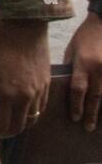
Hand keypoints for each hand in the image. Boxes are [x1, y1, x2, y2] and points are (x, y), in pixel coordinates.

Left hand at [0, 18, 49, 139]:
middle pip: (18, 126)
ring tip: (6, 121)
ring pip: (31, 119)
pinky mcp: (47, 84)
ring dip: (18, 124)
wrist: (24, 27)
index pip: (1, 125)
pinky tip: (20, 109)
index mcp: (6, 94)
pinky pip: (40, 107)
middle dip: (4, 133)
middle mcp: (25, 97)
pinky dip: (30, 114)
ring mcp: (39, 92)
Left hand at [65, 12, 101, 130]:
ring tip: (98, 124)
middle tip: (87, 127)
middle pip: (95, 96)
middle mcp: (99, 68)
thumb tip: (65, 85)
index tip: (75, 118)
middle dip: (91, 113)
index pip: (78, 88)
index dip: (77, 105)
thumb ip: (70, 67)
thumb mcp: (72, 49)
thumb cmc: (85, 36)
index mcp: (83, 62)